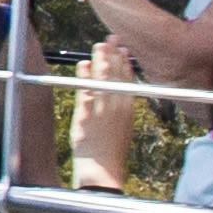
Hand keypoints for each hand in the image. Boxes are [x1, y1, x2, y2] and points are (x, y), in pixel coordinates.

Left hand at [73, 39, 140, 179]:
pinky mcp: (86, 118)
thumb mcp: (121, 129)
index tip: (122, 49)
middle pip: (116, 76)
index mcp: (128, 111)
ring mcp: (102, 112)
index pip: (128, 81)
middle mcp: (117, 109)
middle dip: (113, 55)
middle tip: (110, 39)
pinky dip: (85, 77)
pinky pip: (86, 92)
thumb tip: (119, 94)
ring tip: (99, 45)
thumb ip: (119, 110)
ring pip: (103, 80)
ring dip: (101, 60)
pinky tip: (84, 65)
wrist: (103, 173)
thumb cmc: (111, 153)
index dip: (125, 64)